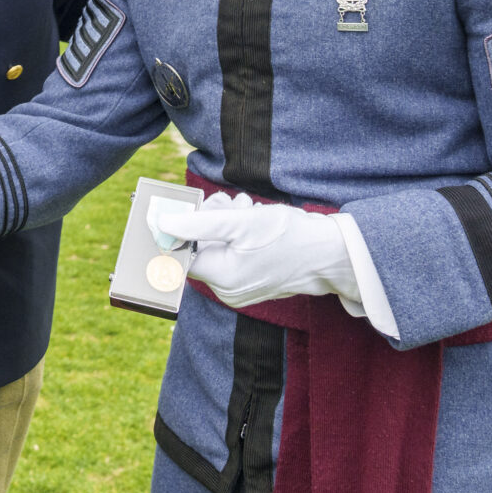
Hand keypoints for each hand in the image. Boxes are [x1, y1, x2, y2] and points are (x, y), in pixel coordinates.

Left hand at [151, 191, 358, 308]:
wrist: (329, 254)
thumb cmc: (289, 236)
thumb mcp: (241, 222)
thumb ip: (198, 223)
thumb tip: (162, 224)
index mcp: (220, 278)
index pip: (183, 251)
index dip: (184, 226)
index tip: (190, 206)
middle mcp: (226, 290)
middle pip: (200, 246)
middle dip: (212, 219)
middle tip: (232, 202)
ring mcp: (239, 290)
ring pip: (217, 246)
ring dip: (227, 222)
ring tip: (248, 209)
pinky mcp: (250, 283)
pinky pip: (232, 255)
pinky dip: (238, 235)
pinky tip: (253, 220)